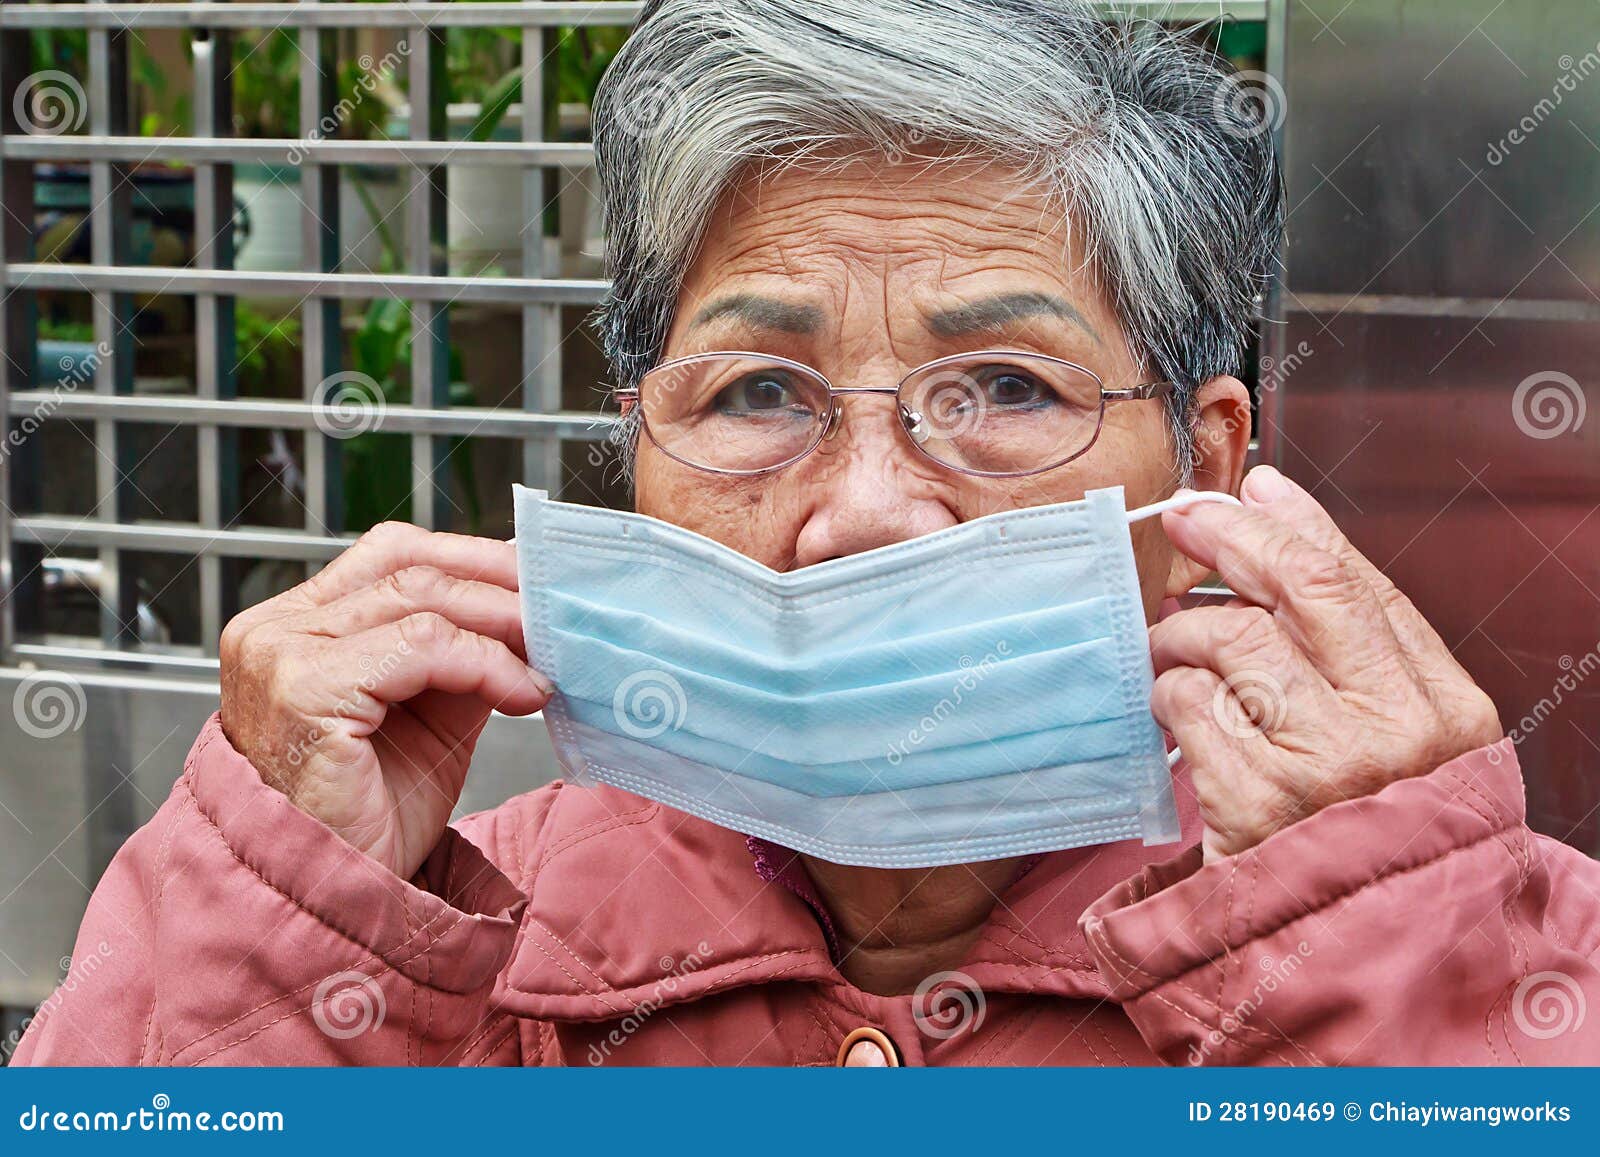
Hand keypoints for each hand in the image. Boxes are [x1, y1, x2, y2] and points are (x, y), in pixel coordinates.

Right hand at [219, 523, 550, 879]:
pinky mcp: (303, 689)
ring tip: (548, 659)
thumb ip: (462, 655)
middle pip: (409, 566)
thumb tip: (529, 609)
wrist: (330, 901)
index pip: (393, 555)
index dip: (475, 559)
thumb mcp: (430, 715)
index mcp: (296, 625)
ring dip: (503, 626)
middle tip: (561, 614)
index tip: (541, 581)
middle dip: (500, 585)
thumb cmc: (367, 818)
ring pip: (422, 599)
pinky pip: (422, 645)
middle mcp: (275, 630)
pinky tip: (522, 692)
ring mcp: (280, 655)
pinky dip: (487, 663)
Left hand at [1149, 465, 1501, 862]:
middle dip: (1231, 540)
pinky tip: (1173, 712)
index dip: (1285, 524)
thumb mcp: (1393, 729)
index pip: (1355, 580)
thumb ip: (1347, 625)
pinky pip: (1189, 707)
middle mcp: (1393, 734)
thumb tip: (1272, 497)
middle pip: (1300, 589)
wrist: (1358, 950)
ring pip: (1232, 641)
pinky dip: (1168, 696)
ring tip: (1173, 649)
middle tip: (1184, 523)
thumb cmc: (1367, 822)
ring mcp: (1323, 772)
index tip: (1240, 492)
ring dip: (1183, 633)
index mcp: (1445, 707)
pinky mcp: (1252, 807)